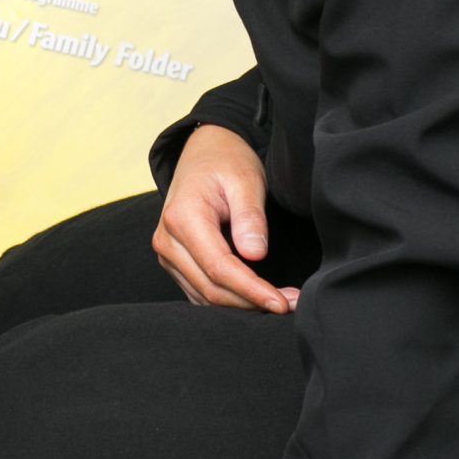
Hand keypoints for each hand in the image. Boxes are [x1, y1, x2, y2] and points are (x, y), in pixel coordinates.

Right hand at [155, 124, 298, 312]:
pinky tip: (255, 296)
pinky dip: (228, 299)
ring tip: (279, 301)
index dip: (251, 290)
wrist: (204, 153)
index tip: (283, 302)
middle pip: (210, 288)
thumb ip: (250, 217)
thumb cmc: (226, 162)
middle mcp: (167, 239)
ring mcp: (167, 253)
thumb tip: (255, 254)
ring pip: (204, 296)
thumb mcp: (246, 180)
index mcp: (182, 217)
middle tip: (291, 304)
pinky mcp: (174, 261)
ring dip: (241, 305)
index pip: (219, 267)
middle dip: (251, 302)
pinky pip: (199, 292)